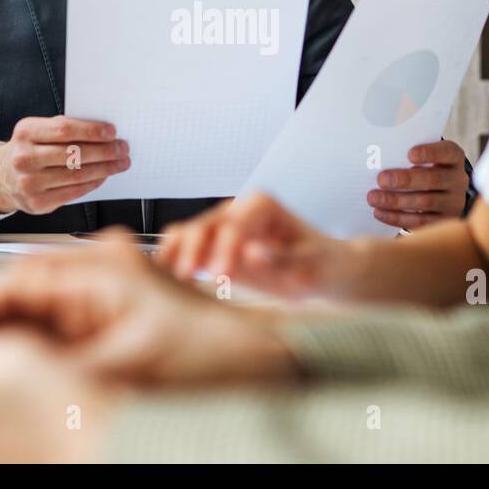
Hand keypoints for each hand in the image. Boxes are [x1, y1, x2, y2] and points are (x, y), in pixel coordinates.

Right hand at [0, 116, 129, 214]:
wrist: (1, 177)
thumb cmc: (28, 150)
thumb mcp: (37, 131)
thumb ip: (64, 129)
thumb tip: (102, 132)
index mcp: (26, 132)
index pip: (64, 129)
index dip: (91, 131)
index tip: (111, 132)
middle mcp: (24, 157)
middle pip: (73, 153)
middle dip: (104, 151)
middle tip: (122, 149)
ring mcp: (29, 182)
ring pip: (76, 175)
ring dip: (104, 169)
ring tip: (119, 163)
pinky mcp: (37, 202)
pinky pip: (73, 192)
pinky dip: (92, 184)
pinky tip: (102, 176)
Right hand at [0, 236, 296, 386]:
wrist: (266, 358)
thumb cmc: (216, 353)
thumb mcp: (126, 369)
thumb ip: (60, 369)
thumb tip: (7, 374)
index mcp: (106, 265)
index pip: (22, 283)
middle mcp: (105, 269)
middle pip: (28, 297)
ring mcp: (112, 292)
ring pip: (44, 316)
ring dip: (21, 346)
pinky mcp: (119, 316)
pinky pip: (68, 330)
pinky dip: (48, 354)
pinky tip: (34, 379)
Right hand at [158, 193, 358, 298]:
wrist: (324, 273)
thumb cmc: (321, 266)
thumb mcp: (311, 266)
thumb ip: (280, 259)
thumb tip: (249, 252)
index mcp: (261, 205)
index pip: (234, 225)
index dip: (225, 249)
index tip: (222, 276)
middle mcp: (236, 211)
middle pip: (204, 225)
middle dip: (193, 250)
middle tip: (187, 279)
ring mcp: (222, 228)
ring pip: (186, 233)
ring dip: (175, 255)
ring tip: (166, 280)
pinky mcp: (213, 247)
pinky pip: (184, 247)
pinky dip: (172, 261)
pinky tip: (164, 282)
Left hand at [368, 140, 468, 228]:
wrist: (439, 191)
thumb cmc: (423, 167)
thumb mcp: (421, 157)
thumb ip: (406, 155)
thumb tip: (378, 158)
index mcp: (454, 157)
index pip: (447, 152)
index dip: (430, 153)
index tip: (410, 154)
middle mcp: (457, 180)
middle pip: (434, 179)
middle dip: (406, 180)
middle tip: (381, 179)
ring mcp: (453, 202)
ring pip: (426, 202)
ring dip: (396, 201)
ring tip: (373, 198)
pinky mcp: (442, 221)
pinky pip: (420, 222)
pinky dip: (397, 217)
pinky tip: (379, 212)